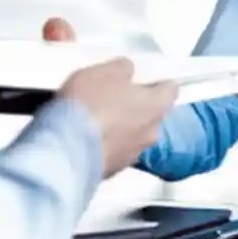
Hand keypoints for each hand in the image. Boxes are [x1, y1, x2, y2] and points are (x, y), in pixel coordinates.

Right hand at [42, 17, 176, 175]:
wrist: (67, 148)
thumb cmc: (92, 103)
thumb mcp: (106, 71)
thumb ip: (123, 69)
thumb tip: (128, 72)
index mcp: (156, 106)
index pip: (170, 90)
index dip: (158, 82)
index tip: (145, 78)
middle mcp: (151, 133)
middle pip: (151, 115)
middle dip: (136, 106)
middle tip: (113, 95)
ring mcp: (132, 155)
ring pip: (132, 136)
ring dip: (119, 127)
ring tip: (93, 118)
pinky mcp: (112, 170)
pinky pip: (113, 151)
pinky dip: (103, 144)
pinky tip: (84, 137)